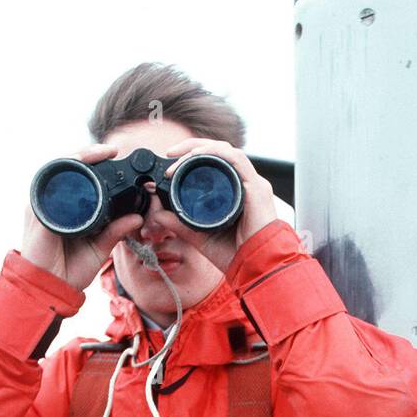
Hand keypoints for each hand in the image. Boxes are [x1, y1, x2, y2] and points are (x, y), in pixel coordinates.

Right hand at [20, 144, 143, 291]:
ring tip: (100, 153)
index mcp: (67, 208)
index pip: (80, 178)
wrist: (51, 288)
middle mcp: (53, 202)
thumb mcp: (99, 247)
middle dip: (89, 155)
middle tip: (111, 150)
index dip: (95, 164)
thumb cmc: (70, 268)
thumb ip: (116, 231)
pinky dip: (65, 174)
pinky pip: (49, 185)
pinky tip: (79, 166)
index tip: (115, 155)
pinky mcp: (37, 212)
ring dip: (79, 158)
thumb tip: (136, 217)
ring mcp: (42, 205)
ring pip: (59, 171)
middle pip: (69, 168)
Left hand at [162, 138, 278, 271]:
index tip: (169, 165)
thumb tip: (158, 214)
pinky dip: (215, 153)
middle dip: (190, 147)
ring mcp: (253, 184)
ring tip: (178, 156)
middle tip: (169, 154)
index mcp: (235, 192)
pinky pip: (236, 159)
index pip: (214, 163)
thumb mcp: (199, 236)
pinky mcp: (257, 187)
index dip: (191, 156)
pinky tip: (197, 156)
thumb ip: (180, 225)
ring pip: (225, 151)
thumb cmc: (236, 255)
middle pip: (218, 152)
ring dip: (199, 149)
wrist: (256, 269)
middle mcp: (245, 184)